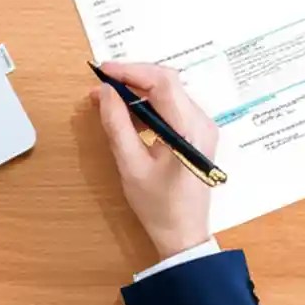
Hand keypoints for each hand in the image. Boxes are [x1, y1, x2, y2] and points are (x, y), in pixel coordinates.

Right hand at [92, 63, 219, 260]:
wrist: (184, 233)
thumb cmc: (159, 206)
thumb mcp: (131, 166)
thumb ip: (117, 125)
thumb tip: (105, 93)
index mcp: (190, 129)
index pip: (163, 82)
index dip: (131, 71)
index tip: (104, 72)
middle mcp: (202, 122)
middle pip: (167, 83)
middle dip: (132, 78)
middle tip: (101, 87)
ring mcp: (202, 127)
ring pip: (168, 93)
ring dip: (138, 91)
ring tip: (109, 99)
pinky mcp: (197, 133)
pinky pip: (172, 107)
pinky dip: (148, 104)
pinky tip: (128, 113)